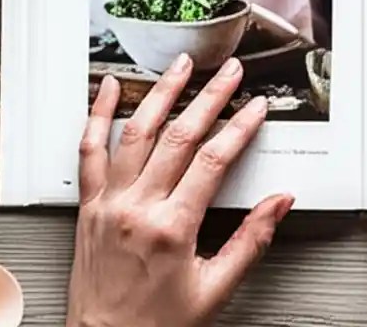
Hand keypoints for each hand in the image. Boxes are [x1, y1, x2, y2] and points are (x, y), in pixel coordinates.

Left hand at [67, 55, 292, 326]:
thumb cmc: (156, 324)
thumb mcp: (215, 290)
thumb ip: (250, 241)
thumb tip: (278, 204)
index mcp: (172, 229)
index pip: (214, 161)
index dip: (240, 127)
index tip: (256, 107)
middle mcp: (137, 209)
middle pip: (179, 136)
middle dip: (210, 97)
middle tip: (230, 71)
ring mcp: (108, 203)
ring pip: (135, 133)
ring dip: (161, 93)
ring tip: (181, 66)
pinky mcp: (88, 207)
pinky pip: (89, 152)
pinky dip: (98, 116)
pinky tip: (110, 90)